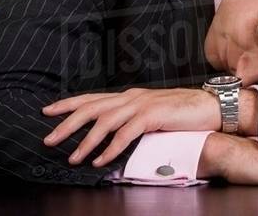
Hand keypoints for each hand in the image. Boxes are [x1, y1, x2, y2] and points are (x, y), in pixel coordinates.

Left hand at [41, 87, 217, 165]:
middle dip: (66, 124)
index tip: (47, 111)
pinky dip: (110, 148)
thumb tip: (110, 136)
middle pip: (91, 108)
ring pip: (105, 122)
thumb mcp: (151, 114)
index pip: (91, 98)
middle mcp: (131, 97)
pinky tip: (101, 160)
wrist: (209, 107)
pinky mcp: (153, 116)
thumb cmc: (182, 112)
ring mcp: (141, 105)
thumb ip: (131, 120)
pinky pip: (126, 134)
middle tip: (48, 139)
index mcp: (128, 96)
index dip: (68, 104)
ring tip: (72, 157)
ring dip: (86, 141)